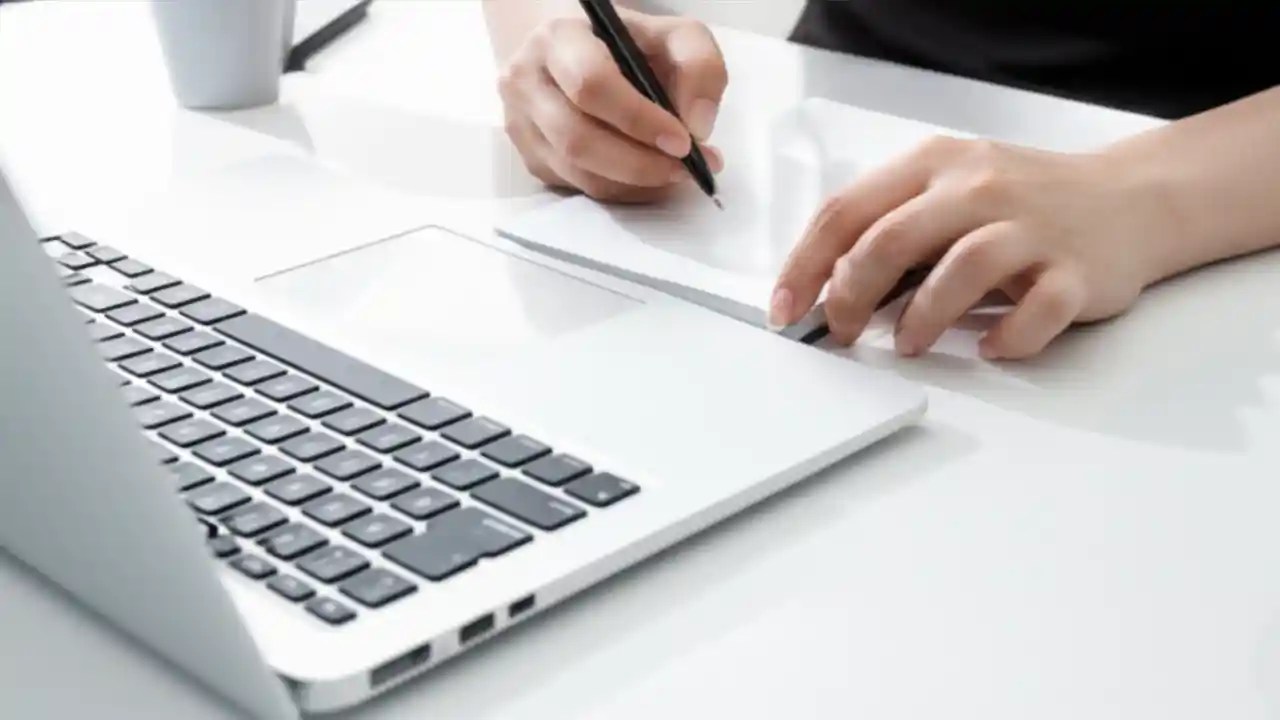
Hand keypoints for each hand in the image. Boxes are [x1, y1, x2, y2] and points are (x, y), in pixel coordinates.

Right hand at [497, 9, 726, 202]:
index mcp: (558, 39)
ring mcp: (522, 126)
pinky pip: (579, 188)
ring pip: (579, 173)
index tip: (682, 141)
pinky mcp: (532, 160)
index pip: (591, 85)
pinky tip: (648, 177)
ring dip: (635, 183)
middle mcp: (527, 82)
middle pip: (578, 139)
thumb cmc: (626, 44)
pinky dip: (623, 190)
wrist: (575, 53)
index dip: (639, 119)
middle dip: (640, 163)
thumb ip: (698, 67)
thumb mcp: (670, 35)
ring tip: (675, 173)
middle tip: (685, 169)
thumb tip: (698, 127)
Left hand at [769, 136, 1172, 358]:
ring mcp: (1032, 227)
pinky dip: (1006, 338)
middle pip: (890, 240)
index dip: (804, 266)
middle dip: (849, 296)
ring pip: (959, 270)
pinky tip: (990, 348)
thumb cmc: (1022, 202)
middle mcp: (979, 187)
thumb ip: (892, 226)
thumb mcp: (948, 192)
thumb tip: (824, 288)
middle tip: (842, 332)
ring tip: (908, 344)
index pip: (847, 211)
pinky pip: (1035, 312)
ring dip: (920, 320)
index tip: (784, 310)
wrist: (1130, 198)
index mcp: (935, 165)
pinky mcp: (1076, 270)